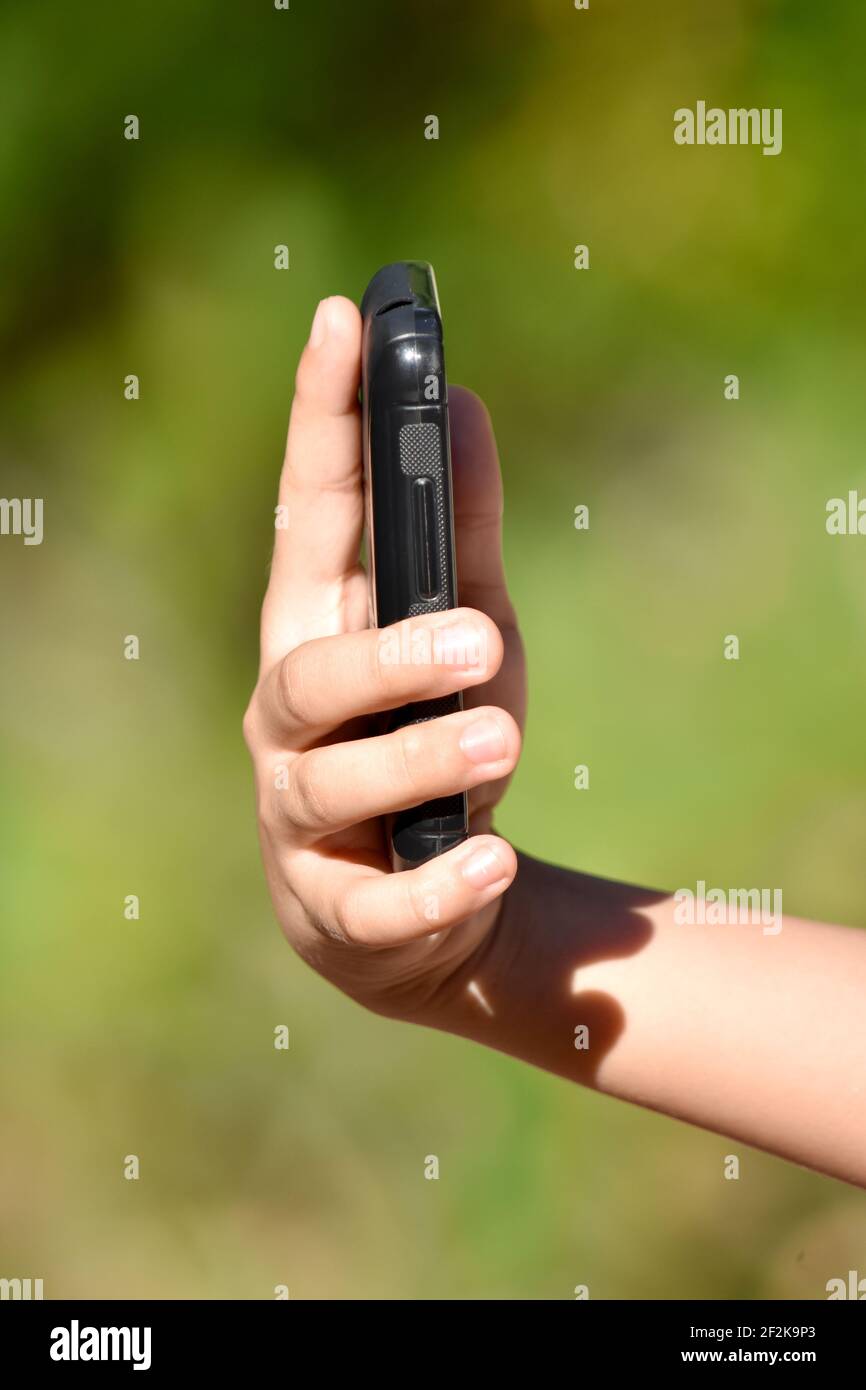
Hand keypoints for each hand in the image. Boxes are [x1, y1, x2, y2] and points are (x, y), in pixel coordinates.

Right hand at [243, 295, 526, 1019]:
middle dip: (389, 654)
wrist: (427, 909)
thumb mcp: (469, 630)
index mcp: (318, 630)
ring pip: (334, 784)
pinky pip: (372, 904)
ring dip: (422, 757)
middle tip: (482, 637)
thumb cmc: (438, 742)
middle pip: (309, 673)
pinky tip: (489, 861)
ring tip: (504, 742)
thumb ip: (460, 531)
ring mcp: (301, 818)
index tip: (347, 320)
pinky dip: (432, 883)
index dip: (320, 420)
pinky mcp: (335, 909)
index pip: (308, 515)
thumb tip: (465, 401)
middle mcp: (290, 719)